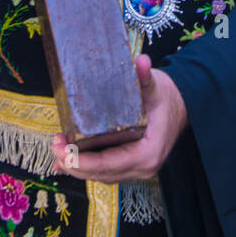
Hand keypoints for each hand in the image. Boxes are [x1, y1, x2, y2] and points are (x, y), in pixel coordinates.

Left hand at [50, 55, 187, 181]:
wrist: (181, 105)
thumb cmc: (167, 97)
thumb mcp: (155, 86)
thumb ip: (145, 77)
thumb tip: (141, 61)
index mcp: (148, 153)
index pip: (109, 164)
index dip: (82, 161)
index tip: (62, 151)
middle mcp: (143, 167)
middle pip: (102, 174)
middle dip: (74, 164)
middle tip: (54, 146)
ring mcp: (137, 168)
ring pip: (102, 175)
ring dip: (78, 167)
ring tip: (57, 151)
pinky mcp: (131, 164)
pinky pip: (106, 170)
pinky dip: (87, 165)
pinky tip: (68, 158)